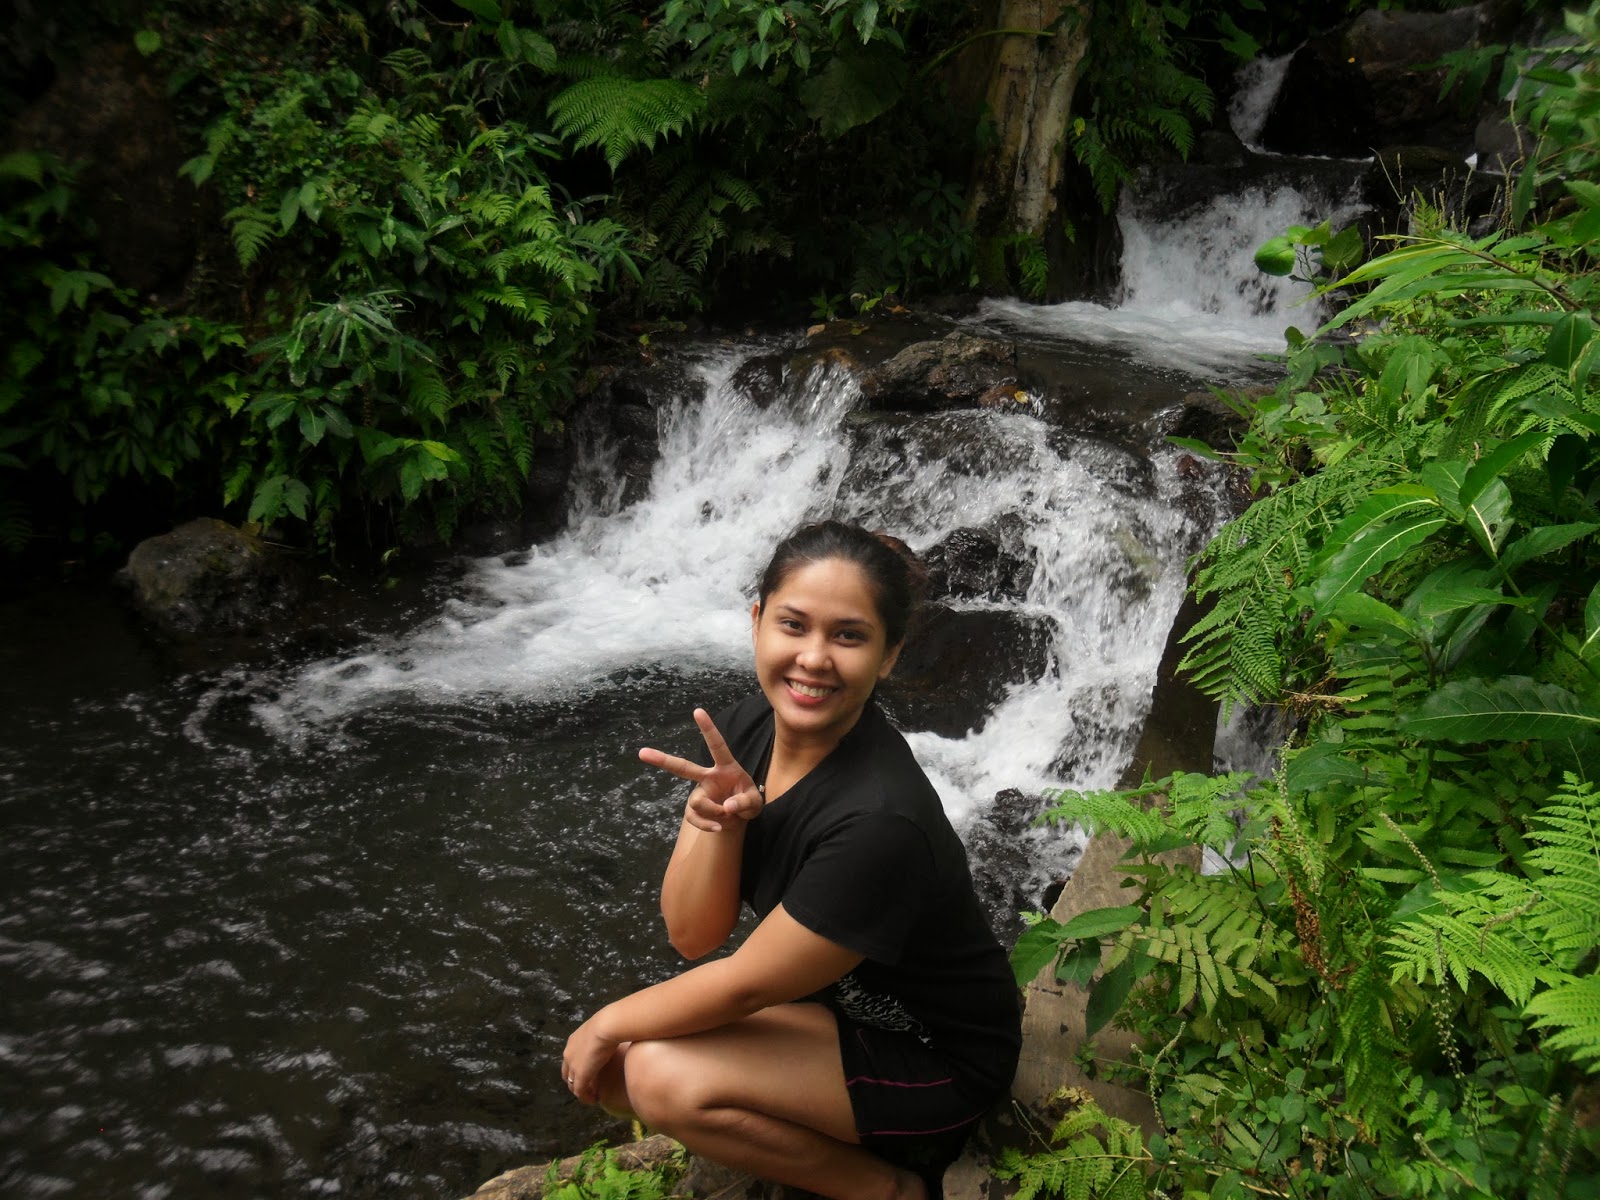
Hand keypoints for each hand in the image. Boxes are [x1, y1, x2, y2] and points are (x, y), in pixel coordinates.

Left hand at [561, 1014, 618, 1105]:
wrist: (607, 1026)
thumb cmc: (609, 1023)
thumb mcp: (602, 1029)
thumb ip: (602, 1035)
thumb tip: (613, 1036)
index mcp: (573, 1041)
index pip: (570, 1059)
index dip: (577, 1068)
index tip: (589, 1073)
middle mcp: (569, 1054)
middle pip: (568, 1074)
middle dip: (576, 1082)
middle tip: (589, 1087)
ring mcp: (573, 1066)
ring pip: (573, 1084)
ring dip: (581, 1091)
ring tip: (592, 1095)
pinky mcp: (581, 1075)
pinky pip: (580, 1092)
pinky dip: (586, 1097)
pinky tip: (595, 1099)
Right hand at [639, 707, 763, 832]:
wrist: (741, 817)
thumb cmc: (749, 801)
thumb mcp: (755, 802)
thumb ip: (744, 802)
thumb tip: (725, 806)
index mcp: (726, 767)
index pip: (717, 745)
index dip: (708, 728)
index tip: (698, 711)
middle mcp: (708, 777)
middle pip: (683, 767)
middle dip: (662, 760)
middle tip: (641, 753)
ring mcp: (700, 792)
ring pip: (697, 802)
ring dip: (713, 811)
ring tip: (727, 815)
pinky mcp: (696, 809)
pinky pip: (694, 817)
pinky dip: (706, 824)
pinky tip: (718, 826)